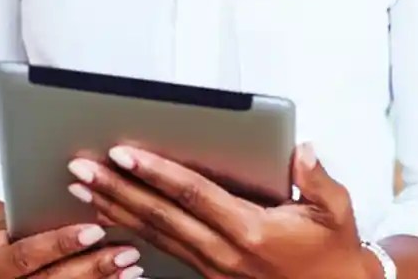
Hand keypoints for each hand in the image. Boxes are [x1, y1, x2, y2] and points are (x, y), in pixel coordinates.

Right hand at [0, 223, 144, 278]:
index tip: (94, 230)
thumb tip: (73, 197)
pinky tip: (123, 278)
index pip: (25, 255)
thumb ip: (28, 219)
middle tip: (125, 250)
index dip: (59, 244)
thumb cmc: (2, 247)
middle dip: (92, 267)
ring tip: (132, 264)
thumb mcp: (2, 232)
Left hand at [66, 144, 377, 278]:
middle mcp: (225, 253)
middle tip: (81, 167)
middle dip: (116, 189)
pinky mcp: (209, 277)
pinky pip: (163, 250)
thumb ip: (317, 178)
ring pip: (154, 235)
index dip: (156, 172)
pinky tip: (111, 215)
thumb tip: (301, 151)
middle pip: (160, 217)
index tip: (124, 153)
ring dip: (115, 209)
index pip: (192, 195)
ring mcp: (213, 269)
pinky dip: (132, 230)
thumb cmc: (333, 248)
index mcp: (251, 231)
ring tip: (82, 187)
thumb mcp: (336, 210)